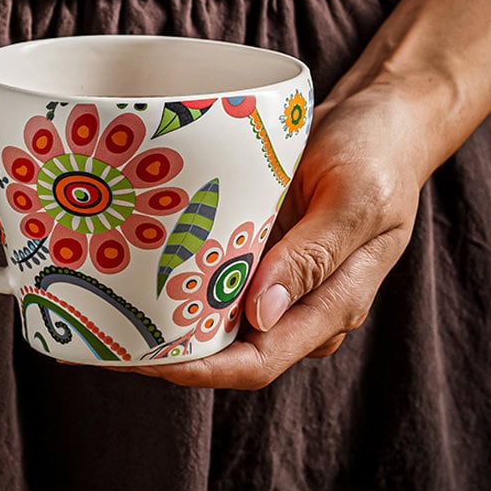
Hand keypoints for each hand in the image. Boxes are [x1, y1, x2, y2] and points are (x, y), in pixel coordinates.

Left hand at [120, 82, 423, 388]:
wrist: (381, 120)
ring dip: (170, 319)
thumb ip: (316, 256)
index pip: (261, 360)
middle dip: (172, 351)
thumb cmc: (378, 154)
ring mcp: (277, 275)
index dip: (202, 370)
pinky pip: (216, 274)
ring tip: (110, 309)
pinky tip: (139, 267)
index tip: (148, 360)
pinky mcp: (261, 248)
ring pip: (217, 316)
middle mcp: (300, 301)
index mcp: (332, 303)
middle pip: (229, 348)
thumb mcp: (356, 198)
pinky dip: (182, 278)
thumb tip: (261, 316)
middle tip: (109, 336)